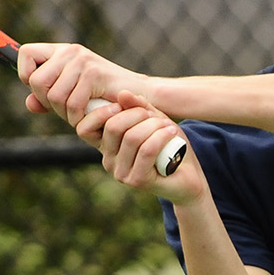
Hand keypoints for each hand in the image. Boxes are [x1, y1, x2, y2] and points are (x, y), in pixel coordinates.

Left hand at [17, 42, 147, 120]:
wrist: (139, 96)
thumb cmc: (105, 97)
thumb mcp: (72, 97)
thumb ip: (48, 99)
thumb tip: (29, 104)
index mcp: (62, 52)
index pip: (26, 53)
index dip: (27, 76)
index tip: (43, 90)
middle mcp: (70, 52)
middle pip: (36, 81)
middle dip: (48, 102)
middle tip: (66, 110)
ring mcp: (82, 61)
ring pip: (53, 96)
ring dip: (65, 114)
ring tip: (79, 114)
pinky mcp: (93, 74)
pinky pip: (72, 103)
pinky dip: (78, 117)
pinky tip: (87, 117)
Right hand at [72, 89, 201, 200]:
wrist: (189, 176)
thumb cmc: (169, 146)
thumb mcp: (154, 120)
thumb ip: (139, 107)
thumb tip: (122, 93)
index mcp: (106, 145)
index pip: (84, 128)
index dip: (100, 112)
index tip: (122, 104)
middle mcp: (108, 160)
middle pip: (113, 127)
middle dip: (137, 114)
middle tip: (155, 116)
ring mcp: (121, 173)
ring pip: (132, 137)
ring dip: (154, 125)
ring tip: (169, 126)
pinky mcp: (137, 181)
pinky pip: (146, 150)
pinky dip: (161, 137)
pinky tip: (171, 132)